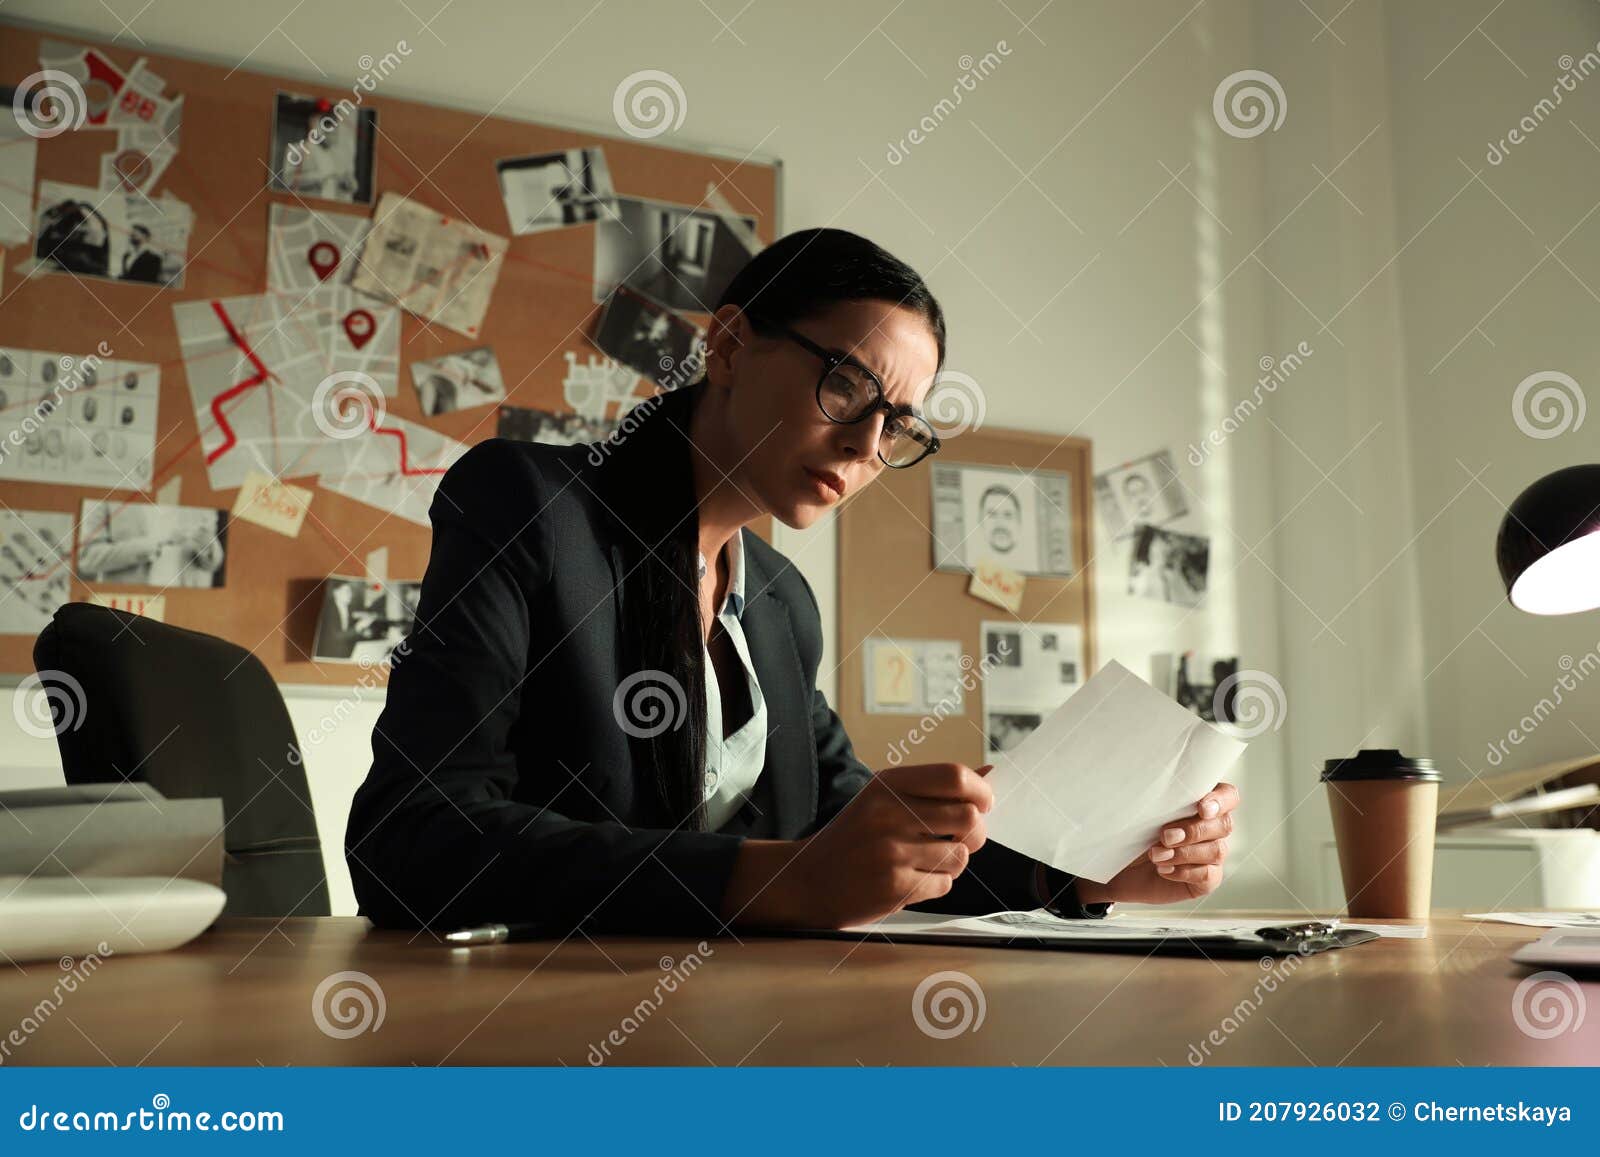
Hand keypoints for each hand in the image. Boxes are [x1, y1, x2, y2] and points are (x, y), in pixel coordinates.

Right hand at [720, 763, 993, 928]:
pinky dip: (936, 884)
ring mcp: (892, 853)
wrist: (806, 880)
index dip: (981, 791)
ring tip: (927, 859)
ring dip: (954, 861)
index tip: (984, 803)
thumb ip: (935, 788)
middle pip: (969, 818)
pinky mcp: (895, 887)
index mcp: (888, 785)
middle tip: (960, 837)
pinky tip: (911, 878)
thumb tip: (990, 774)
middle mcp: (889, 815)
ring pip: (961, 856)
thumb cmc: (853, 837)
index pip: (954, 777)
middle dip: (975, 832)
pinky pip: (944, 884)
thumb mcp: (884, 799)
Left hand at [1076, 782, 1239, 905]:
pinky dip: (1183, 872)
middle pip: (1225, 824)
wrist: (1119, 867)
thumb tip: (1163, 787)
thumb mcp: (1144, 811)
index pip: (1228, 796)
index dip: (1220, 801)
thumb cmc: (1134, 831)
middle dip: (1194, 830)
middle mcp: (1213, 828)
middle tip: (1165, 836)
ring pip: (1217, 850)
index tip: (1201, 808)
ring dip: (1184, 853)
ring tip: (1156, 855)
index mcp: (1203, 803)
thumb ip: (1162, 799)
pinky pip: (1207, 876)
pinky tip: (1162, 869)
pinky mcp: (1207, 879)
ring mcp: (1212, 854)